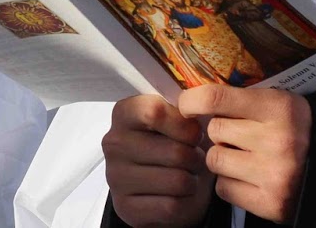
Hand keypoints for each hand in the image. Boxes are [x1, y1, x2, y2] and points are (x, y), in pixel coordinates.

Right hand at [102, 94, 212, 227]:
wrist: (157, 184)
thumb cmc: (170, 145)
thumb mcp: (174, 121)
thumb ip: (184, 110)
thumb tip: (202, 109)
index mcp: (124, 113)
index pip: (155, 111)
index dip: (185, 125)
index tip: (193, 133)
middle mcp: (113, 143)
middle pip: (176, 152)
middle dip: (195, 158)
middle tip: (192, 159)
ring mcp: (115, 176)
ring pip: (178, 181)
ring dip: (192, 181)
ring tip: (186, 175)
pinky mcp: (125, 206)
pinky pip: (171, 206)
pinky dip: (184, 203)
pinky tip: (176, 195)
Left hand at [178, 85, 310, 223]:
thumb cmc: (295, 130)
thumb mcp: (277, 102)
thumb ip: (241, 96)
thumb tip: (190, 95)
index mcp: (280, 108)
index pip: (216, 97)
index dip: (192, 100)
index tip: (186, 105)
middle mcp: (279, 141)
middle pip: (214, 130)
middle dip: (221, 133)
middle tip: (242, 136)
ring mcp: (276, 175)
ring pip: (215, 160)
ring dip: (223, 159)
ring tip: (247, 157)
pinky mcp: (271, 203)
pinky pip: (223, 189)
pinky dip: (231, 184)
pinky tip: (251, 178)